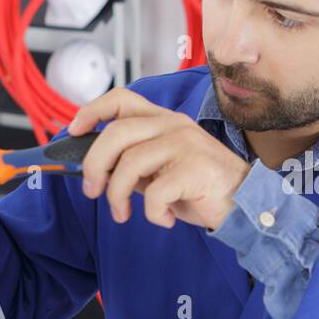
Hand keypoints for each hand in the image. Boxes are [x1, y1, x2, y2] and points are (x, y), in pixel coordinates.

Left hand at [68, 88, 249, 229]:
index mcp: (164, 120)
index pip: (121, 99)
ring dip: (117, 196)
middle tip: (92, 191)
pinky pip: (154, 193)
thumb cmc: (200, 189)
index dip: (91, 111)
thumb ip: (132, 165)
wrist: (245, 204)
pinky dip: (152, 214)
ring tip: (124, 215)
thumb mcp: (160, 172)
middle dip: (93, 165)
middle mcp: (174, 125)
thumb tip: (93, 170)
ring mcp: (186, 145)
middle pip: (116, 133)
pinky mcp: (196, 169)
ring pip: (129, 164)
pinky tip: (165, 219)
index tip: (73, 131)